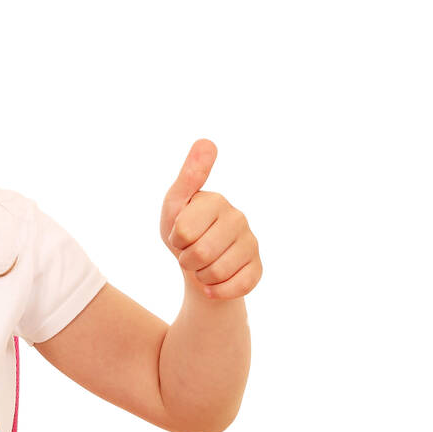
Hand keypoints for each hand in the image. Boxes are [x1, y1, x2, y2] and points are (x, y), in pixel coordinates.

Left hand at [159, 139, 261, 299]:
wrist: (198, 267)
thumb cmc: (184, 233)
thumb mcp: (176, 205)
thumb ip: (189, 176)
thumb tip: (207, 140)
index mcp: (216, 201)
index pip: (183, 230)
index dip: (175, 240)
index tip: (180, 235)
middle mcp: (239, 218)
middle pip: (200, 253)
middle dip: (186, 260)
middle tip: (189, 253)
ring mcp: (251, 244)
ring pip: (216, 272)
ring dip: (200, 276)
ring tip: (202, 266)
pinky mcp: (258, 269)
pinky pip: (235, 287)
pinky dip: (216, 291)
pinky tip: (213, 284)